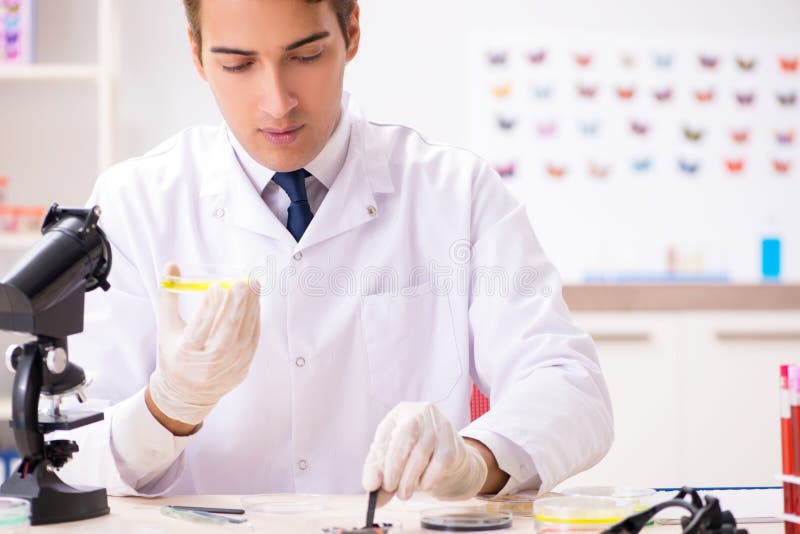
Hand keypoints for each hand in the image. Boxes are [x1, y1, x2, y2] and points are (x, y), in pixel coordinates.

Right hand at [147, 263, 259, 425]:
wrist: (186, 394)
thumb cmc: (175, 356)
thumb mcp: (166, 329)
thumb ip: (168, 297)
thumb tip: (171, 266)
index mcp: (185, 354)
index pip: (198, 329)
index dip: (208, 308)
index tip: (217, 287)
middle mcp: (208, 364)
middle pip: (226, 332)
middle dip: (237, 305)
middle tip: (243, 281)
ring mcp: (228, 368)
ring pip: (243, 334)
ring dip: (251, 308)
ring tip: (253, 286)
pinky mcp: (242, 369)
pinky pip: (252, 341)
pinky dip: (255, 321)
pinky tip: (256, 303)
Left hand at [362, 402, 487, 505]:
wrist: (449, 458)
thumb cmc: (414, 454)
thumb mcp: (392, 456)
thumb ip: (379, 470)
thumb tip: (371, 487)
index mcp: (401, 412)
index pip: (385, 434)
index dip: (377, 460)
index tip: (371, 484)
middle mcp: (421, 413)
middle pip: (404, 439)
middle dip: (394, 469)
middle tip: (388, 489)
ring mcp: (440, 427)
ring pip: (420, 454)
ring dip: (409, 479)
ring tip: (404, 493)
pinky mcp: (453, 444)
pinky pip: (439, 464)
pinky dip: (427, 479)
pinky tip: (422, 485)